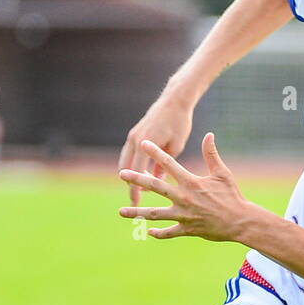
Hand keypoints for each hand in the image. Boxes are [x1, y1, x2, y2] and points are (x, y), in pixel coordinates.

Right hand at [118, 89, 193, 205]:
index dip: (135, 190)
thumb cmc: (179, 123)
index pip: (137, 172)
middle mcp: (135, 140)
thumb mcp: (175, 147)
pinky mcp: (134, 134)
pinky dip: (132, 165)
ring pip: (125, 161)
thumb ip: (164, 165)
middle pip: (125, 168)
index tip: (135, 204)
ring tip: (138, 189)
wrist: (174, 100)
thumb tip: (157, 180)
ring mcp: (133, 136)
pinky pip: (129, 154)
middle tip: (135, 200)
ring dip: (130, 174)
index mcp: (145, 144)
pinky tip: (143, 174)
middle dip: (129, 184)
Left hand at [119, 132, 251, 243]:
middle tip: (121, 174)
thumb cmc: (232, 196)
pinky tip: (148, 230)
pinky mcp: (187, 229)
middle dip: (137, 179)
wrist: (241, 222)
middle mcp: (184, 198)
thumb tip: (209, 135)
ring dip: (137, 213)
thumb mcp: (222, 173)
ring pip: (155, 214)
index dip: (155, 152)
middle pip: (155, 186)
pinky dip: (158, 233)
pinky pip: (168, 232)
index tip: (143, 144)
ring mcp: (183, 215)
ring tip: (121, 212)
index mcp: (191, 182)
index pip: (169, 163)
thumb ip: (211, 154)